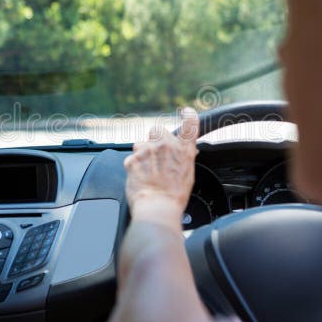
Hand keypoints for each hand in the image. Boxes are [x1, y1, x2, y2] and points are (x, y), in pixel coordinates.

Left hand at [124, 107, 199, 227]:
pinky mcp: (132, 159)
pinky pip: (132, 158)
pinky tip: (140, 178)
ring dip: (143, 152)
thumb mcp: (188, 175)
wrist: (157, 208)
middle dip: (156, 140)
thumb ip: (184, 158)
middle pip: (158, 130)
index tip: (187, 112)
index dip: (189, 116)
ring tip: (147, 170)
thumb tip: (185, 152)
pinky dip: (134, 166)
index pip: (190, 126)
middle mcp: (166, 146)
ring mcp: (148, 151)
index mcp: (183, 151)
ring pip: (141, 143)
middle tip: (157, 155)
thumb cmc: (173, 197)